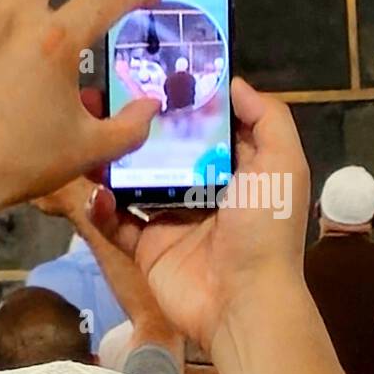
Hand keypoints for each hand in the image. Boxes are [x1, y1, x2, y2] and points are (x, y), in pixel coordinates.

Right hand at [102, 78, 309, 349]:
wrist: (243, 302)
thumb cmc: (265, 229)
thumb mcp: (283, 165)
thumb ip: (267, 118)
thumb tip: (235, 82)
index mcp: (238, 169)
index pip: (207, 126)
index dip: (184, 101)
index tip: (153, 71)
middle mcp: (204, 191)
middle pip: (165, 150)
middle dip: (139, 127)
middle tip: (104, 99)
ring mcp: (173, 220)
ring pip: (135, 183)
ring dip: (113, 162)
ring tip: (90, 138)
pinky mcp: (149, 249)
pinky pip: (118, 223)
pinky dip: (103, 208)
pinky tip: (95, 190)